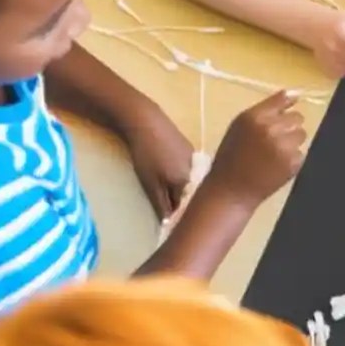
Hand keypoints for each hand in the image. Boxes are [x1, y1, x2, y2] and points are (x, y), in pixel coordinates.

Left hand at [125, 105, 195, 219]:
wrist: (146, 121)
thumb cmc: (147, 155)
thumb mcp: (151, 185)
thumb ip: (162, 205)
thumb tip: (170, 224)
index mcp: (190, 184)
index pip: (185, 208)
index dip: (173, 215)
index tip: (164, 220)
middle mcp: (198, 173)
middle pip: (188, 195)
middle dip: (177, 201)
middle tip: (160, 202)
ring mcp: (195, 159)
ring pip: (188, 182)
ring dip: (177, 187)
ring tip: (160, 185)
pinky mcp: (189, 149)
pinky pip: (187, 169)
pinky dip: (178, 174)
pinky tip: (164, 168)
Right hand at [205, 92, 307, 210]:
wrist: (232, 190)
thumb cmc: (232, 156)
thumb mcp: (240, 126)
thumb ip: (266, 109)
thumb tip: (293, 94)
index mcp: (255, 117)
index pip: (283, 100)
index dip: (286, 106)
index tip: (286, 111)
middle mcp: (271, 129)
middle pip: (298, 118)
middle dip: (289, 126)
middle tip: (275, 139)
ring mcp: (284, 147)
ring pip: (302, 135)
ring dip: (292, 142)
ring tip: (275, 153)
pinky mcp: (293, 163)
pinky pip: (301, 153)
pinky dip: (292, 159)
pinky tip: (277, 165)